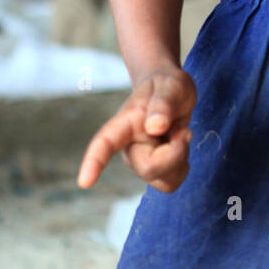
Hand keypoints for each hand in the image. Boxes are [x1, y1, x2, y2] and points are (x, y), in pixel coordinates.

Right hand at [77, 66, 196, 192]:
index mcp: (125, 123)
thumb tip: (155, 127)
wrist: (171, 92)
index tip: (84, 182)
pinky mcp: (153, 172)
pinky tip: (180, 146)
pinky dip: (183, 167)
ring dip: (181, 159)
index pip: (104, 143)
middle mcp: (128, 148)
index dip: (94, 162)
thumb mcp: (172, 86)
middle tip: (185, 129)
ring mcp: (140, 162)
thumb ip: (163, 104)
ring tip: (180, 133)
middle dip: (176, 153)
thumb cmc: (167, 86)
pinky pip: (171, 183)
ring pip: (163, 180)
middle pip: (149, 169)